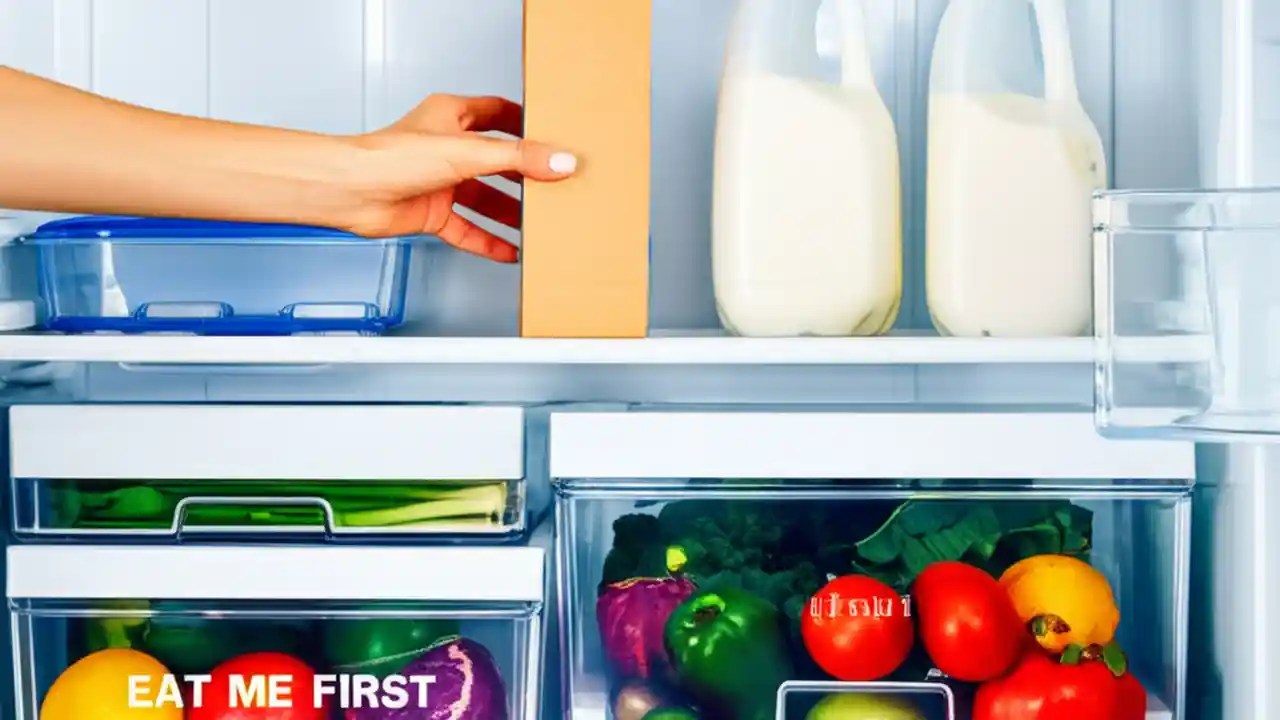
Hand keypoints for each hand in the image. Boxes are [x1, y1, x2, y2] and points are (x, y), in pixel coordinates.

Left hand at [339, 94, 577, 262]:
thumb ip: (517, 158)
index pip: (497, 113)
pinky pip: (467, 229)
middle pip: (496, 161)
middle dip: (524, 174)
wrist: (353, 192)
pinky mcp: (431, 212)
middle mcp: (446, 147)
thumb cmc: (392, 158)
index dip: (524, 123)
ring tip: (540, 222)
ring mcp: (439, 182)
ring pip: (484, 198)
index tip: (551, 134)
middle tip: (555, 184)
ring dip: (510, 212)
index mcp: (451, 116)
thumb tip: (560, 161)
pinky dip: (487, 241)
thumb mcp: (467, 152)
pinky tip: (509, 251)